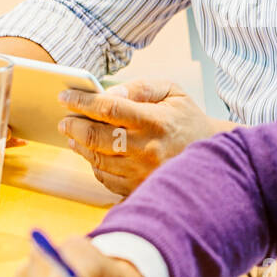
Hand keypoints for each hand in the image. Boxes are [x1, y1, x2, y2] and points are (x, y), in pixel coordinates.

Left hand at [57, 78, 232, 196]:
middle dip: (73, 125)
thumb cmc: (187, 119)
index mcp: (154, 120)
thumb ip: (139, 88)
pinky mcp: (139, 188)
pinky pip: (105, 178)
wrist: (212, 157)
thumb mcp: (171, 91)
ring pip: (97, 158)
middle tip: (65, 120)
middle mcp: (146, 148)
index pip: (108, 107)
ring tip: (73, 135)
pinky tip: (92, 154)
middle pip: (95, 136)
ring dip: (79, 145)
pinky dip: (94, 165)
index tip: (64, 96)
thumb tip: (107, 92)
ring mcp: (141, 172)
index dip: (81, 101)